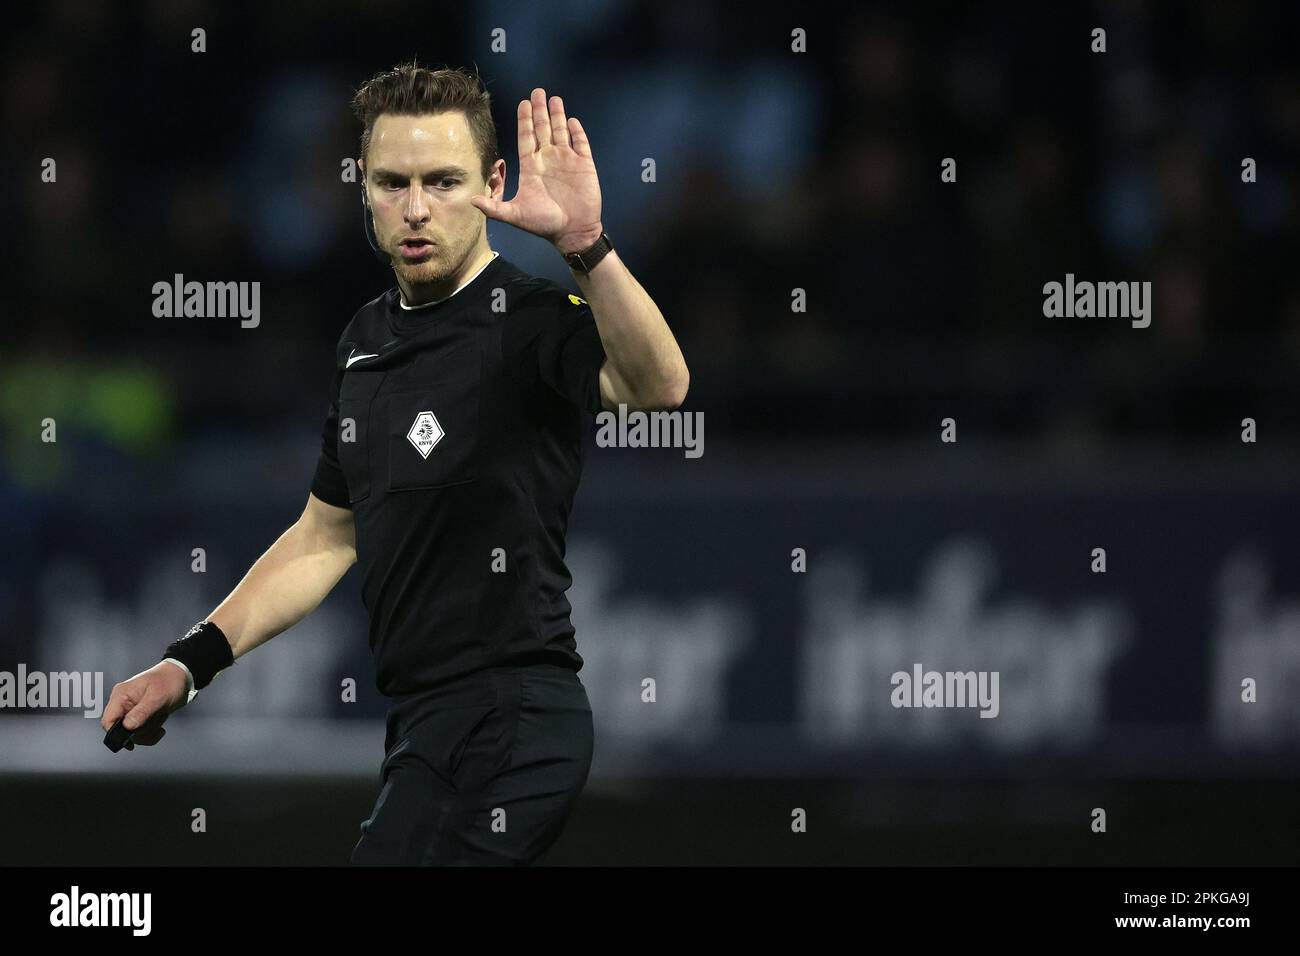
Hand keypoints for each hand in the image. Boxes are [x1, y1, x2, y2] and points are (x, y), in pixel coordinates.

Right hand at [101, 661, 189, 748]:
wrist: (182, 677)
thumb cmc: (170, 681)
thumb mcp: (158, 697)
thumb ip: (142, 712)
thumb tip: (128, 727)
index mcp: (121, 695)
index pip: (108, 720)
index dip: (116, 734)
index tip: (131, 742)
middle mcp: (123, 704)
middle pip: (120, 730)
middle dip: (139, 732)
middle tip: (155, 725)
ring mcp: (131, 711)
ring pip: (132, 734)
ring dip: (147, 733)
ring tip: (160, 721)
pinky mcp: (140, 717)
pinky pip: (141, 733)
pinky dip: (151, 734)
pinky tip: (160, 728)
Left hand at [469, 88, 603, 254]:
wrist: (572, 232)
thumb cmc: (544, 224)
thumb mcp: (515, 214)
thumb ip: (494, 207)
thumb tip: (471, 200)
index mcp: (532, 167)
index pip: (526, 137)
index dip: (525, 120)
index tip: (523, 103)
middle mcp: (548, 160)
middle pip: (543, 129)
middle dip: (539, 110)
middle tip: (537, 91)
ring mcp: (567, 161)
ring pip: (561, 131)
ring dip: (557, 115)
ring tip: (554, 99)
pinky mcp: (584, 165)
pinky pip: (580, 143)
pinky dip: (577, 132)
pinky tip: (571, 120)